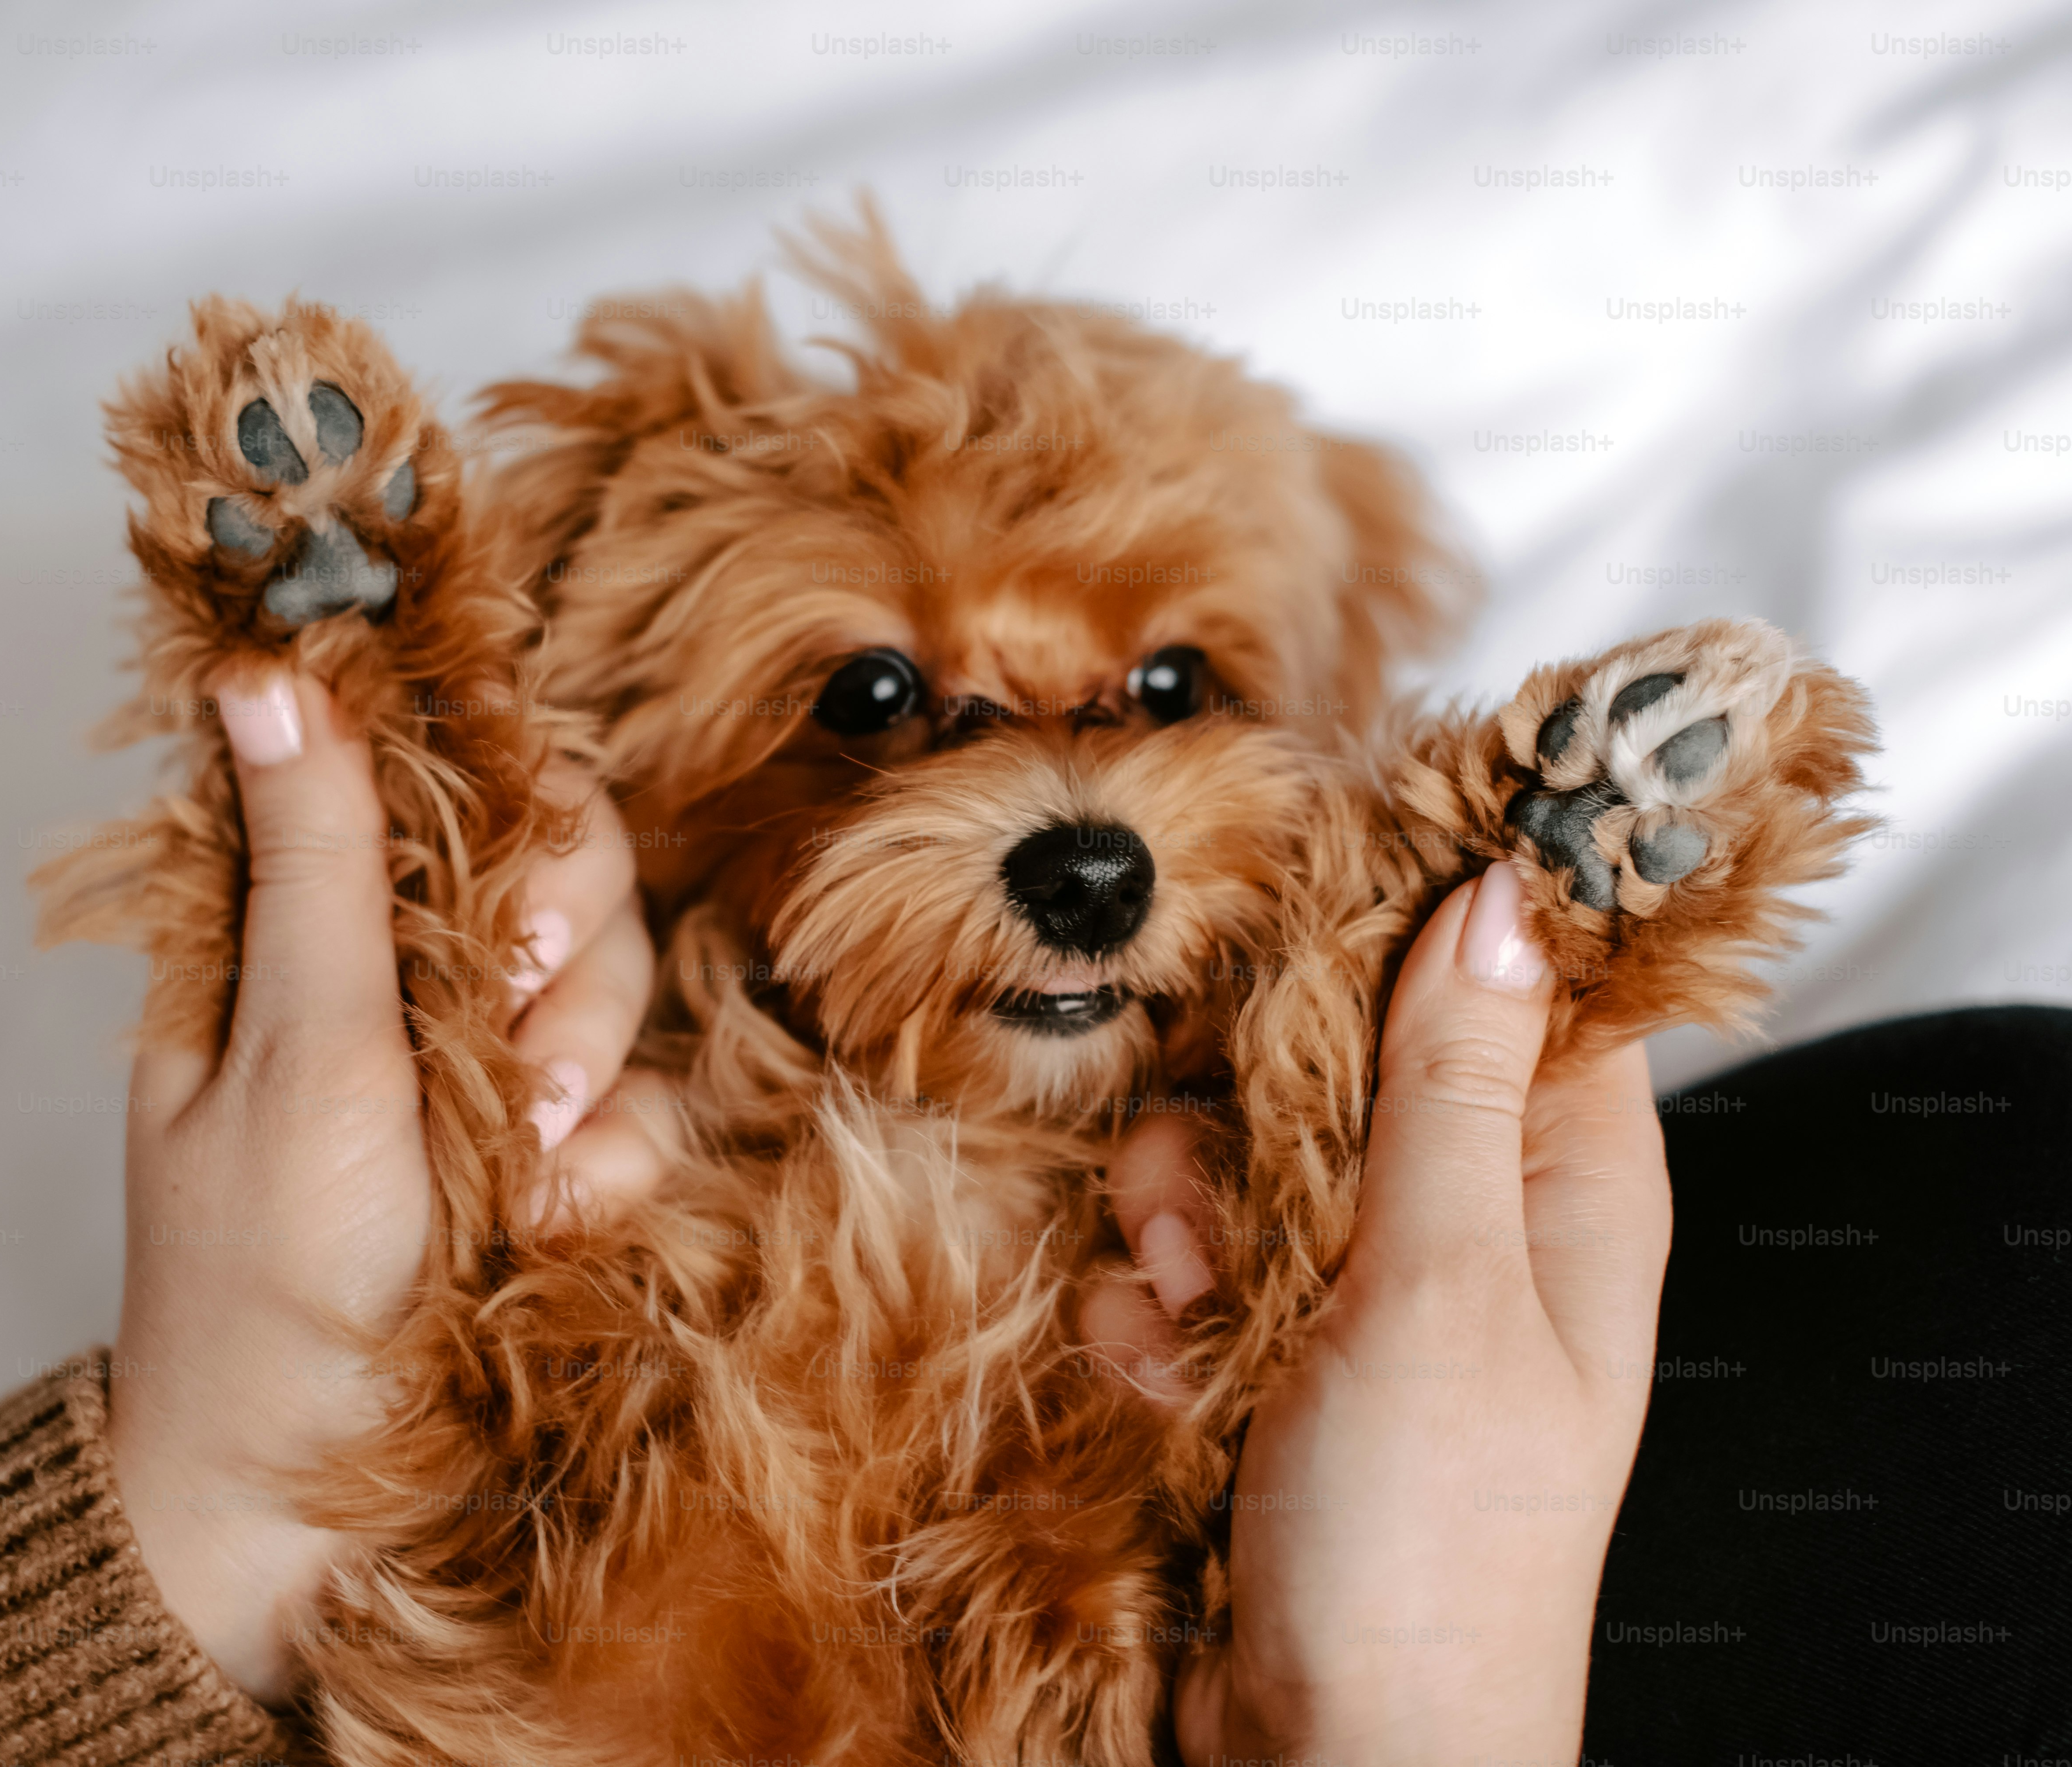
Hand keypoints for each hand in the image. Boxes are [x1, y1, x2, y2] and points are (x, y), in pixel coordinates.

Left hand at [105, 665, 656, 1700]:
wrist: (305, 1490)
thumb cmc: (259, 1271)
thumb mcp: (292, 1047)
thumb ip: (319, 859)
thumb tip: (265, 664)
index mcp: (308, 921)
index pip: (444, 772)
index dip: (512, 806)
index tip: (516, 904)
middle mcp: (406, 972)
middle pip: (561, 860)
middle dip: (566, 950)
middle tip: (518, 1038)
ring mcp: (487, 1064)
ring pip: (615, 977)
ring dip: (583, 1069)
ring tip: (517, 1165)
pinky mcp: (554, 1153)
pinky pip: (642, 1103)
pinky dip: (606, 1164)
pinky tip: (543, 1224)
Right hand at [1110, 861, 1672, 1763]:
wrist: (1336, 1750)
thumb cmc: (1432, 1546)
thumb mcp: (1443, 1285)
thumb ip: (1448, 1088)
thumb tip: (1495, 898)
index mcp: (1566, 1193)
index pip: (1526, 995)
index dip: (1425, 944)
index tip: (1322, 933)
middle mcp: (1469, 1230)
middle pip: (1346, 1063)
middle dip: (1258, 1113)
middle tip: (1248, 1197)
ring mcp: (1360, 1297)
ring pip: (1234, 1158)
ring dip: (1184, 1222)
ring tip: (1203, 1310)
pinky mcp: (1265, 1355)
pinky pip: (1175, 1265)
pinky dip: (1154, 1312)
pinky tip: (1177, 1376)